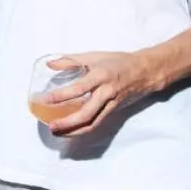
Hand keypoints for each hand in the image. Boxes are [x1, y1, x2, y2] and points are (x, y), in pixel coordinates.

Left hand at [43, 51, 157, 136]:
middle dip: (68, 123)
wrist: (144, 72)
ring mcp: (111, 104)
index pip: (79, 88)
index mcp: (100, 76)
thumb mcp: (93, 56)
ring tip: (57, 132)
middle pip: (86, 113)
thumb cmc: (118, 62)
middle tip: (51, 127)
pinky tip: (70, 130)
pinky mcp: (113, 111)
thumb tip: (50, 65)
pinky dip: (83, 129)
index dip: (62, 95)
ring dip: (74, 130)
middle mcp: (106, 92)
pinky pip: (97, 122)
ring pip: (92, 123)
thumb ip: (70, 60)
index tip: (46, 100)